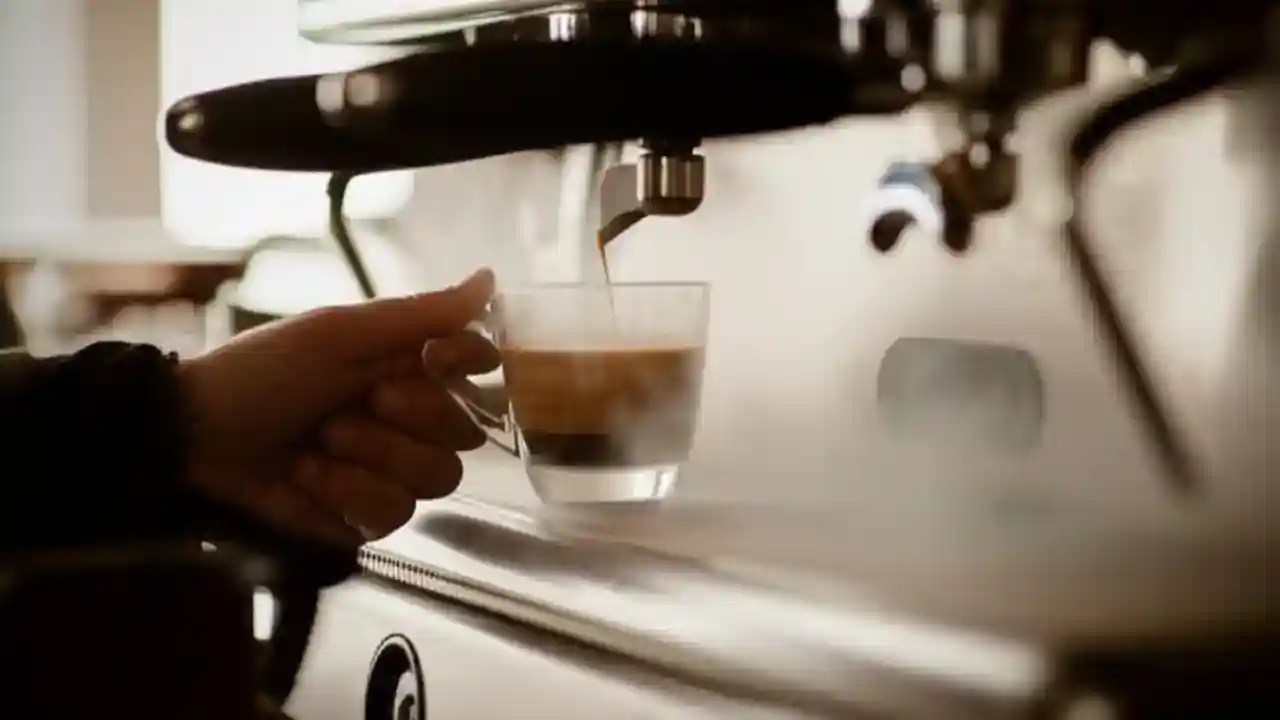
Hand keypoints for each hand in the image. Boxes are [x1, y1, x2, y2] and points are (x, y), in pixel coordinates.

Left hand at [180, 268, 498, 546]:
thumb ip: (421, 314)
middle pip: (464, 434)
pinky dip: (345, 493)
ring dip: (371, 457)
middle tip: (357, 402)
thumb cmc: (261, 372)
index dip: (463, 369)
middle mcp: (409, 421)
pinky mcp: (366, 519)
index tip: (429, 360)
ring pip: (435, 479)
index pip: (480, 370)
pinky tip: (308, 475)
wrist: (191, 436)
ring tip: (319, 442)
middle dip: (407, 418)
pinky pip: (393, 516)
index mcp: (408, 367)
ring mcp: (389, 472)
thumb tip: (490, 277)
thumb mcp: (339, 333)